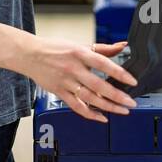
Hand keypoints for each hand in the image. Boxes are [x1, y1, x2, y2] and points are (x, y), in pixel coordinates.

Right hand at [22, 36, 137, 123]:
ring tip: (122, 111)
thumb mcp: (79, 45)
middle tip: (130, 103)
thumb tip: (122, 46)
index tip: (132, 81)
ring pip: (89, 98)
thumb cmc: (54, 48)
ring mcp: (65, 82)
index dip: (119, 73)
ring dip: (108, 107)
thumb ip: (102, 48)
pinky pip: (76, 106)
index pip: (103, 63)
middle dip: (117, 96)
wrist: (29, 54)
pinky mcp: (59, 92)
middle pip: (98, 85)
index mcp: (79, 53)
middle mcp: (73, 68)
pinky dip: (90, 114)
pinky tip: (102, 117)